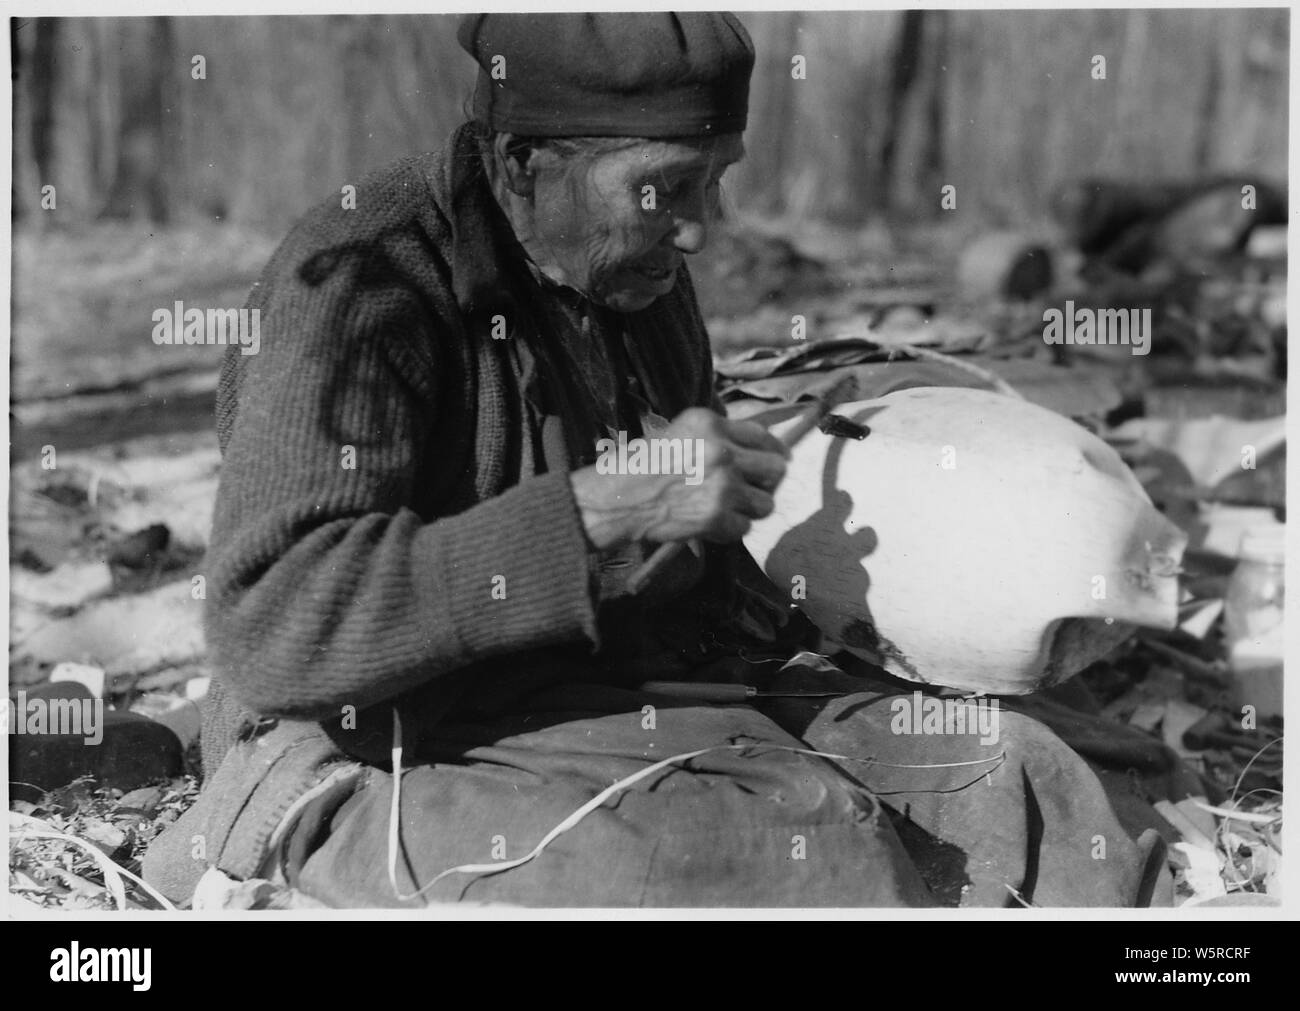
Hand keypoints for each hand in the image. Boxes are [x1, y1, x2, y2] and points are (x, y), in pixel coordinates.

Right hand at [569, 407, 788, 551]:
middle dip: (767, 482)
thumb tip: (756, 449)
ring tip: (726, 510)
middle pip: (775, 468)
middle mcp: (721, 451)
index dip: (774, 451)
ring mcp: (722, 485)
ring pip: (765, 503)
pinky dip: (729, 530)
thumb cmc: (642, 466)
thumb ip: (717, 437)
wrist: (618, 498)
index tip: (777, 461)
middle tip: (753, 490)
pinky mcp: (717, 516)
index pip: (763, 435)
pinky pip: (744, 528)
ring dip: (749, 510)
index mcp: (711, 424)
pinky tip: (708, 524)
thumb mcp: (679, 433)